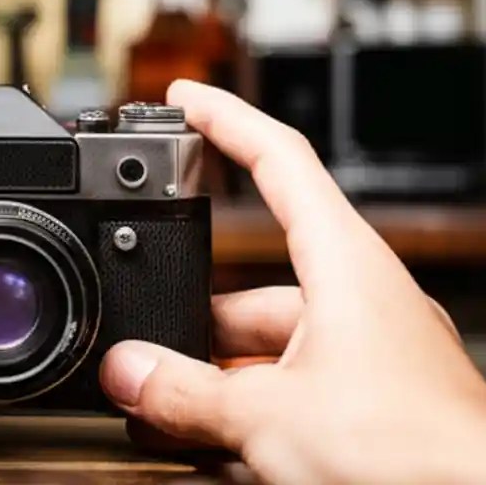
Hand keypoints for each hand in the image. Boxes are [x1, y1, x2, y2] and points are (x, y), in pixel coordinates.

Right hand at [99, 81, 485, 483]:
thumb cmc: (419, 452)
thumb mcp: (269, 414)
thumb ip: (186, 391)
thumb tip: (129, 371)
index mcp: (344, 265)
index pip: (279, 160)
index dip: (225, 120)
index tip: (183, 99)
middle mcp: (359, 301)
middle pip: (249, 283)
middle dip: (188, 316)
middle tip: (136, 341)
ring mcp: (367, 355)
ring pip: (266, 349)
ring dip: (208, 377)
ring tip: (154, 410)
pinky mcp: (371, 405)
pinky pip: (289, 390)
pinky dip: (242, 411)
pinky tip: (200, 444)